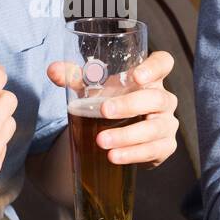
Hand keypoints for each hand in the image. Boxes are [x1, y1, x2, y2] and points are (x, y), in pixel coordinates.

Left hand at [46, 50, 179, 169]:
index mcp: (150, 78)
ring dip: (127, 135)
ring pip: (155, 128)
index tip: (137, 76)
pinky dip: (133, 154)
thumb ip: (74, 76)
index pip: (163, 63)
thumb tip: (52, 70)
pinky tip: (114, 156)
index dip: (155, 67)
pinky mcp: (165, 147)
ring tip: (101, 141)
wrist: (119, 133)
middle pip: (157, 98)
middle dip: (130, 105)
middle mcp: (163, 99)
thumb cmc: (110, 101)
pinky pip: (153, 150)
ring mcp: (166, 123)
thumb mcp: (92, 88)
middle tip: (103, 111)